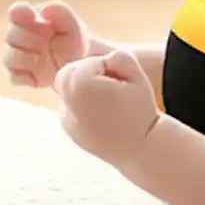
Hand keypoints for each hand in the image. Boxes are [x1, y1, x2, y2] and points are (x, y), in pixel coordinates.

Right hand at [3, 0, 99, 87]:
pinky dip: (27, 77)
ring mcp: (19, 57)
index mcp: (30, 19)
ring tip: (46, 59)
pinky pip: (14, 77)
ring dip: (28, 59)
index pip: (16, 12)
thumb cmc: (74, 41)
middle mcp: (20, 37)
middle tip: (48, 42)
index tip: (32, 15)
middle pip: (11, 35)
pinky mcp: (20, 76)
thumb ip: (61, 13)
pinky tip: (42, 75)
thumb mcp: (73, 25)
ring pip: (9, 57)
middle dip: (30, 40)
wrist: (79, 67)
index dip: (19, 13)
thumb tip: (45, 9)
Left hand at [54, 48, 160, 166]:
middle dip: (87, 75)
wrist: (140, 149)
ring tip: (106, 101)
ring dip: (83, 89)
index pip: (87, 62)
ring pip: (66, 90)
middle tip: (110, 88)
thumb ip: (117, 56)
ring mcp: (65, 117)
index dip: (106, 67)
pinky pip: (69, 106)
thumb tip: (101, 59)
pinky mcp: (68, 129)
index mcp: (80, 85)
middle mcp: (66, 101)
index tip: (120, 82)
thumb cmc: (140, 111)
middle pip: (69, 73)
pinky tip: (101, 114)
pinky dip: (81, 105)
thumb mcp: (136, 75)